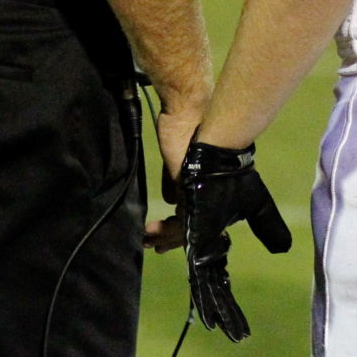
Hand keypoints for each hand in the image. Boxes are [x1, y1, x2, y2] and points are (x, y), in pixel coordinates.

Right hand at [143, 100, 204, 253]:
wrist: (187, 111)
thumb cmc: (183, 129)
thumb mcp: (177, 161)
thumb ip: (175, 181)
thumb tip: (171, 200)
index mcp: (206, 184)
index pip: (194, 213)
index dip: (179, 228)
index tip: (161, 236)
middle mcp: (208, 191)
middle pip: (192, 223)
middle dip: (172, 238)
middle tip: (155, 245)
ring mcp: (202, 192)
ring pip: (187, 225)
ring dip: (166, 236)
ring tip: (148, 238)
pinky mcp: (194, 190)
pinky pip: (182, 220)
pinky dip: (167, 229)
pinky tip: (151, 231)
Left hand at [182, 140, 292, 340]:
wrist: (219, 159)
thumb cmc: (234, 178)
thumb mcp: (257, 208)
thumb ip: (268, 228)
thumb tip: (282, 250)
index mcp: (213, 239)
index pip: (219, 276)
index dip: (226, 299)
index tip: (237, 320)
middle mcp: (201, 245)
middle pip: (210, 285)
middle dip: (218, 311)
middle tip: (229, 334)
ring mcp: (195, 244)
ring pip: (203, 284)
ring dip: (213, 309)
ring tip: (219, 330)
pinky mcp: (194, 240)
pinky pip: (198, 274)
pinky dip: (204, 297)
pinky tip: (207, 318)